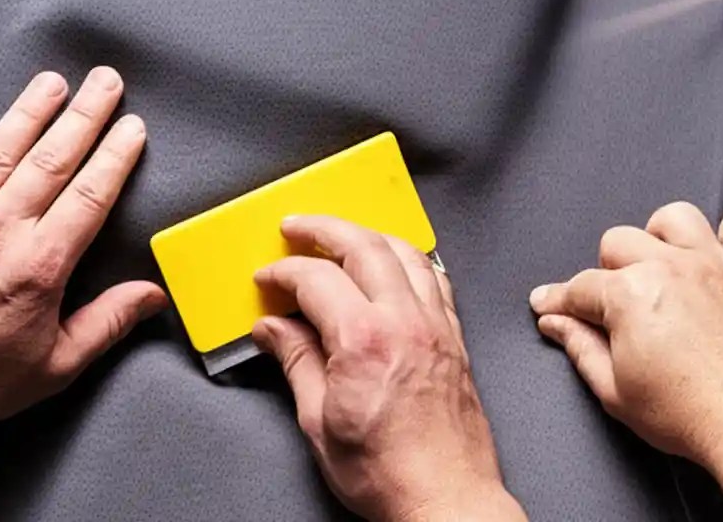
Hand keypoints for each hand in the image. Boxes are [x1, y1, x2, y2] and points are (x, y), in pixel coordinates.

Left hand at [0, 67, 166, 439]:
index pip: (90, 194)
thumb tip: (154, 295)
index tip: (132, 127)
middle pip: (52, 159)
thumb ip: (109, 321)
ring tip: (52, 82)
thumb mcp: (60, 363)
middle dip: (84, 115)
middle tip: (105, 80)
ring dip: (29, 112)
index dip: (116, 156)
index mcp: (41, 264)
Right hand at [252, 216, 523, 521]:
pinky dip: (410, 258)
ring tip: (343, 235)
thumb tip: (274, 330)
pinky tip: (396, 262)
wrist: (445, 499)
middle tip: (297, 227)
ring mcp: (436, 327)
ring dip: (369, 234)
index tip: (268, 279)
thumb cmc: (388, 473)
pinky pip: (435, 277)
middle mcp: (405, 322)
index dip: (284, 272)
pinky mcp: (455, 339)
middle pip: (363, 245)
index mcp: (364, 340)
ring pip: (405, 251)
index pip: (316, 278)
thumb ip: (297, 362)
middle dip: (323, 228)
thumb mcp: (319, 422)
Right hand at [528, 202, 722, 471]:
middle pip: (618, 242)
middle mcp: (669, 268)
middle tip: (611, 306)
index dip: (558, 300)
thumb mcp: (614, 391)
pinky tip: (713, 255)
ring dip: (659, 237)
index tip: (549, 305)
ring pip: (674, 218)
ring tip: (658, 267)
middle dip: (605, 272)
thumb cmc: (690, 414)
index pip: (579, 287)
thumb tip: (555, 323)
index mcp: (630, 296)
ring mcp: (711, 265)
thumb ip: (579, 347)